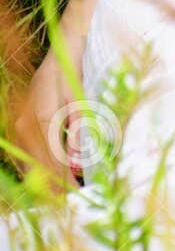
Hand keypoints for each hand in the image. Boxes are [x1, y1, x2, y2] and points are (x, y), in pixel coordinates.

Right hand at [10, 31, 87, 189]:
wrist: (59, 54)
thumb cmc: (74, 76)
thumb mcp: (81, 102)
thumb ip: (78, 131)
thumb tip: (75, 159)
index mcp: (43, 118)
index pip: (53, 160)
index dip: (65, 179)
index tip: (77, 191)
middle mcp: (25, 124)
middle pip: (38, 164)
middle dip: (54, 183)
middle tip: (70, 196)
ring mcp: (18, 124)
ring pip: (27, 161)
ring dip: (43, 177)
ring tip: (61, 190)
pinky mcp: (17, 124)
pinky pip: (23, 152)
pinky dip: (34, 165)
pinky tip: (47, 173)